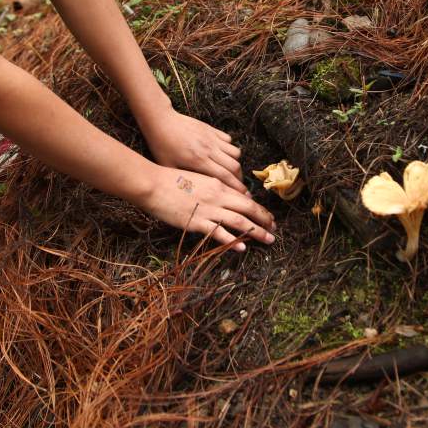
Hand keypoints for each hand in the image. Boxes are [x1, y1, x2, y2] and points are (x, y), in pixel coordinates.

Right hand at [138, 165, 275, 251]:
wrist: (153, 184)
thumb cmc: (172, 180)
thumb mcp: (198, 179)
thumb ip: (213, 188)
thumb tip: (226, 196)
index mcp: (218, 185)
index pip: (245, 198)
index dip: (259, 209)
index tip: (267, 217)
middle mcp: (218, 196)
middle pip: (249, 209)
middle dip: (264, 220)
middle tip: (275, 230)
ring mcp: (208, 210)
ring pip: (240, 221)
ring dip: (257, 231)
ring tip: (268, 239)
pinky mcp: (197, 222)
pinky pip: (218, 232)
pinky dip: (232, 240)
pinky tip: (242, 247)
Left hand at [141, 109, 246, 192]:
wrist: (160, 121)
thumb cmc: (161, 146)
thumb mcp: (169, 167)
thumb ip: (184, 180)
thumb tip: (194, 193)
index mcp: (199, 161)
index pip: (225, 177)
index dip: (237, 188)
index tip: (243, 195)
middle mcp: (209, 149)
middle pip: (235, 166)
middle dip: (240, 178)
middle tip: (237, 186)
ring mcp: (212, 138)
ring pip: (235, 153)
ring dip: (235, 163)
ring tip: (230, 171)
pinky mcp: (211, 129)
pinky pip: (228, 140)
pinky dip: (229, 149)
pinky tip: (221, 154)